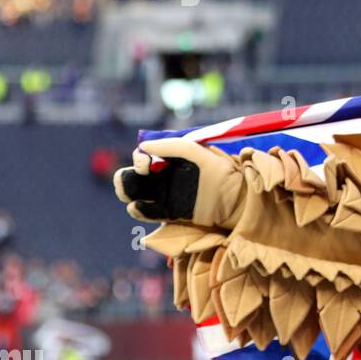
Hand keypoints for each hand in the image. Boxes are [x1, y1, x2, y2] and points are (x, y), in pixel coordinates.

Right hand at [113, 137, 241, 225]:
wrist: (235, 197)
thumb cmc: (218, 170)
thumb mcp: (195, 152)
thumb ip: (170, 146)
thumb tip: (143, 146)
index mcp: (169, 161)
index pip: (142, 158)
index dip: (138, 160)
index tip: (145, 163)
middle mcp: (164, 178)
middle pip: (133, 177)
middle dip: (125, 177)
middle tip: (137, 177)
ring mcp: (165, 196)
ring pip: (135, 195)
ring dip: (126, 193)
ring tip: (130, 194)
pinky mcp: (169, 213)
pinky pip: (147, 212)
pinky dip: (138, 210)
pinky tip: (138, 206)